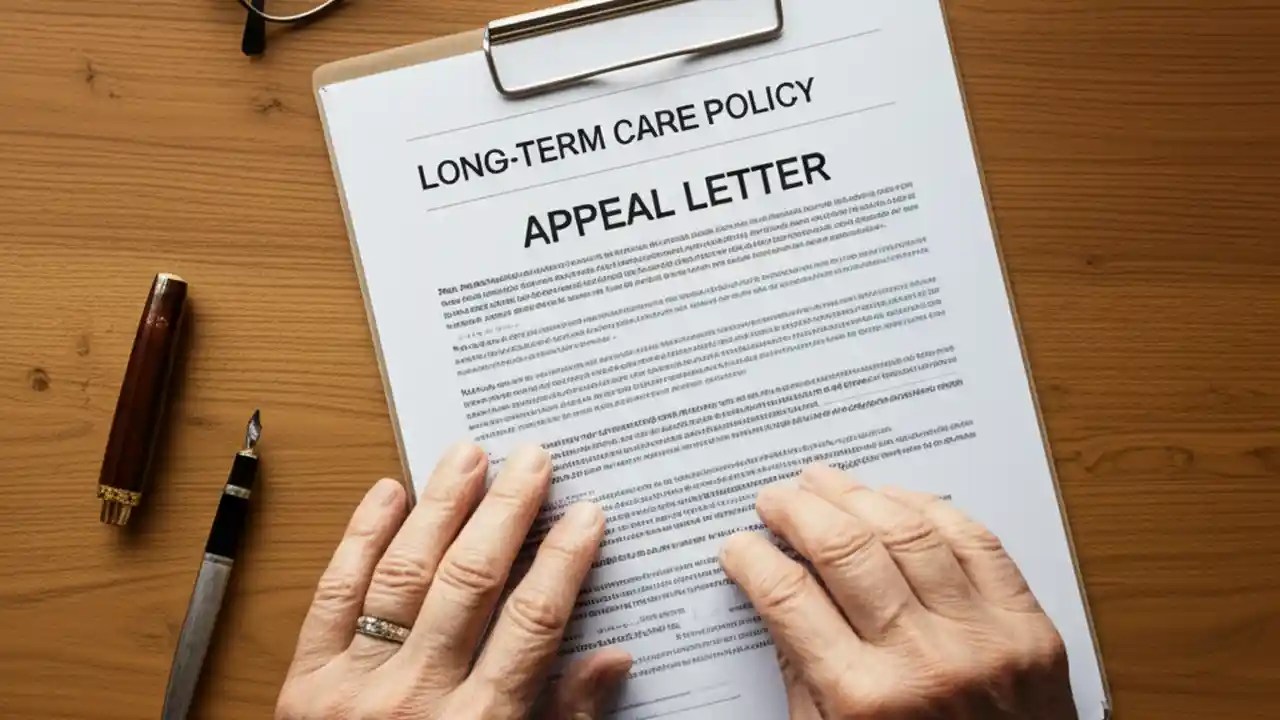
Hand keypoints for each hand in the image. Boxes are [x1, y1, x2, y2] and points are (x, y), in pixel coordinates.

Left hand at [275, 443, 630, 719]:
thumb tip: (613, 659)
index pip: (532, 623)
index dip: (563, 562)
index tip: (586, 515)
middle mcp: (415, 698)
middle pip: (471, 582)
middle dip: (508, 512)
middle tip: (532, 460)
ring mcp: (353, 686)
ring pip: (405, 574)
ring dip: (440, 507)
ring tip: (468, 456)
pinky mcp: (304, 681)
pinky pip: (333, 595)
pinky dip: (359, 539)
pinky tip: (387, 493)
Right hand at [720, 465, 1075, 718]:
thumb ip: (803, 674)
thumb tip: (774, 597)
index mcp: (864, 701)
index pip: (789, 598)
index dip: (753, 560)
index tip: (739, 547)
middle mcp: (923, 662)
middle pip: (843, 549)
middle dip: (798, 511)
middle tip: (774, 499)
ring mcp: (982, 639)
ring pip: (906, 532)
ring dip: (857, 495)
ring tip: (824, 482)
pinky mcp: (1029, 629)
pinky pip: (977, 543)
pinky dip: (932, 510)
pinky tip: (897, 499)